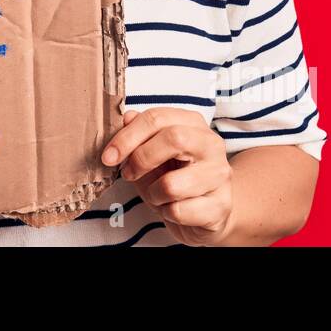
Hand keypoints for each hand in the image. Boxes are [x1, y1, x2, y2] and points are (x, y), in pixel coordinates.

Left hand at [101, 107, 235, 245]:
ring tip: (157, 195)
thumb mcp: (152, 154)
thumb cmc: (176, 178)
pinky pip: (179, 211)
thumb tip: (127, 117)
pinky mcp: (221, 205)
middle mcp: (211, 144)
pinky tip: (173, 209)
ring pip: (172, 184)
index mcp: (193, 124)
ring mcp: (220, 175)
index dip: (127, 137)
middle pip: (174, 139)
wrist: (208, 212)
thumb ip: (139, 135)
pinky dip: (166, 213)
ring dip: (153, 194)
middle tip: (128, 173)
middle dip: (141, 159)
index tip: (109, 156)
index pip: (157, 118)